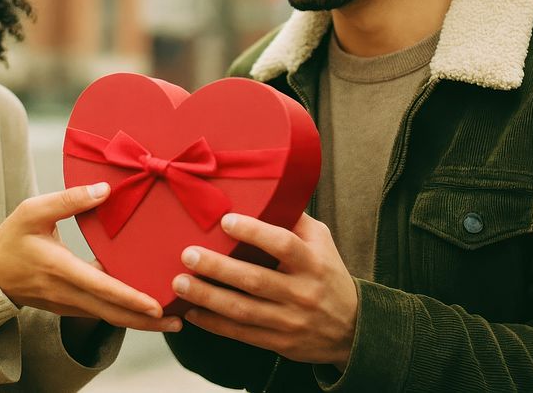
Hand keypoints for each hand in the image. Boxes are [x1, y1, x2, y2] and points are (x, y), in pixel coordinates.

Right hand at [0, 182, 180, 332]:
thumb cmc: (11, 238)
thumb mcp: (32, 211)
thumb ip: (69, 200)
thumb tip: (105, 190)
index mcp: (60, 269)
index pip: (100, 287)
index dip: (129, 297)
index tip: (155, 305)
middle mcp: (67, 293)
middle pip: (112, 313)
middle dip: (147, 321)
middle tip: (179, 322)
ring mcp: (68, 304)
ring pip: (109, 317)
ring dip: (139, 322)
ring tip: (172, 320)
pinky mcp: (69, 307)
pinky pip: (101, 313)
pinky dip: (124, 315)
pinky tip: (144, 312)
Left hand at [171, 213, 356, 368]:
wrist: (352, 328)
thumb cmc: (328, 273)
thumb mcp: (322, 242)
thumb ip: (295, 220)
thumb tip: (265, 190)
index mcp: (313, 263)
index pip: (283, 245)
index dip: (254, 232)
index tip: (225, 220)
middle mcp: (302, 293)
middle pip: (255, 280)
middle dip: (218, 267)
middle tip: (188, 254)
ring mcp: (289, 321)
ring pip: (242, 310)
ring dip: (207, 297)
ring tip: (180, 282)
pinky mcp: (278, 343)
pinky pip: (240, 334)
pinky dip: (213, 323)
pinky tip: (190, 312)